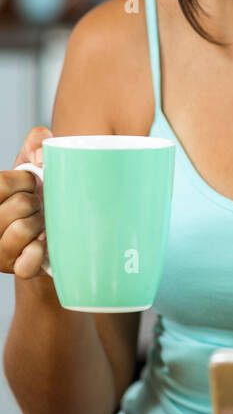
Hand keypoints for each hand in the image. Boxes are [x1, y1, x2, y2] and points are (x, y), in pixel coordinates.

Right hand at [0, 127, 52, 278]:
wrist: (48, 235)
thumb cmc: (36, 195)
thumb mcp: (32, 164)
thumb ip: (35, 143)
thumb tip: (41, 155)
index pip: (2, 183)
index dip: (25, 180)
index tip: (30, 186)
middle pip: (19, 205)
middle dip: (36, 202)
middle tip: (37, 208)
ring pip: (24, 229)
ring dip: (41, 224)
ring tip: (40, 225)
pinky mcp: (14, 270)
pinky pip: (28, 262)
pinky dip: (39, 251)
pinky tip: (41, 245)